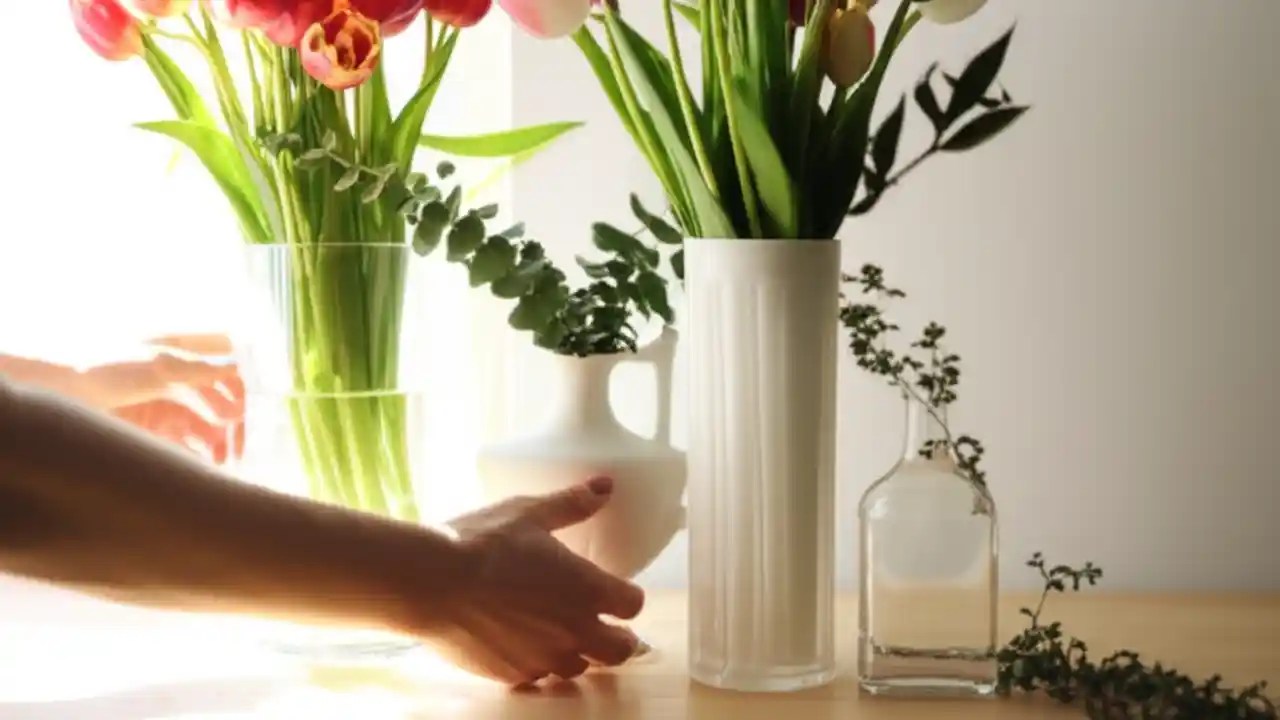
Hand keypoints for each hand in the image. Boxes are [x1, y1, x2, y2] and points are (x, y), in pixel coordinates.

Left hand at [111, 334, 243, 463]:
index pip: (233, 366)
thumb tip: (240, 383)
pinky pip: (189, 438)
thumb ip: (202, 373)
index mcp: (189, 349)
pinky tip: (203, 465)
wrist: (63, 388)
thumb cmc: (108, 364)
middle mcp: (185, 374)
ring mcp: (172, 398)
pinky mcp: (159, 422)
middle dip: (235, 424)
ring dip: (220, 441)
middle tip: (239, 450)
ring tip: (223, 463)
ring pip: (210, 422)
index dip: (247, 388)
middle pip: (225, 399)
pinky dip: (199, 451)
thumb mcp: (160, 365)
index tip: (253, 413)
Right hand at [425, 477, 644, 685]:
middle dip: (619, 638)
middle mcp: (574, 630)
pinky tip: (522, 645)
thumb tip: (605, 486)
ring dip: (579, 653)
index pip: (632, 604)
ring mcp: (544, 658)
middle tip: (604, 626)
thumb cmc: (482, 542)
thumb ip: (571, 504)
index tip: (615, 592)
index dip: (627, 598)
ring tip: (560, 635)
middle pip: (621, 650)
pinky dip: (539, 664)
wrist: (430, 582)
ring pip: (580, 668)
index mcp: (587, 589)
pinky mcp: (514, 675)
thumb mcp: (528, 513)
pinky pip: (540, 677)